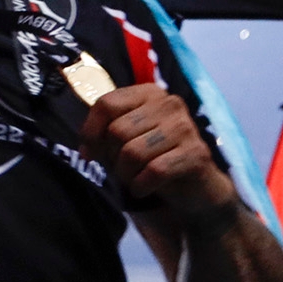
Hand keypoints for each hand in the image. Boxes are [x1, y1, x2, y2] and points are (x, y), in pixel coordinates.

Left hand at [84, 83, 233, 216]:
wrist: (196, 187)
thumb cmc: (155, 158)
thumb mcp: (127, 140)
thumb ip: (104, 135)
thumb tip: (86, 149)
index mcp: (149, 93)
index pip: (106, 104)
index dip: (91, 131)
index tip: (90, 152)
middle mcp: (169, 104)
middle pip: (117, 131)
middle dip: (111, 157)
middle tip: (120, 169)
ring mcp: (185, 127)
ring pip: (133, 152)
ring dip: (125, 174)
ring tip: (132, 178)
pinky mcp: (197, 153)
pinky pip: (154, 171)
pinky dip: (141, 185)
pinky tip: (143, 188)